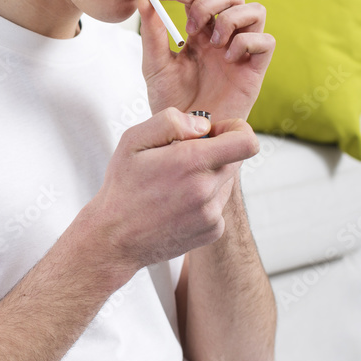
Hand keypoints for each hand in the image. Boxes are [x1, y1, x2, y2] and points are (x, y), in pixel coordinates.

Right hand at [85, 108, 258, 275]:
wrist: (114, 239)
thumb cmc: (121, 187)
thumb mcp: (133, 141)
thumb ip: (171, 121)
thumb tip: (203, 126)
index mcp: (191, 162)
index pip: (247, 142)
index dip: (238, 130)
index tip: (218, 131)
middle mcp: (207, 189)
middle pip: (235, 159)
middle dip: (215, 152)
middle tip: (181, 158)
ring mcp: (212, 214)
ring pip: (226, 181)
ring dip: (208, 176)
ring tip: (174, 185)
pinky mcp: (212, 231)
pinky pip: (219, 205)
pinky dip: (205, 200)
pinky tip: (177, 204)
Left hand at [137, 0, 274, 121]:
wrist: (185, 137)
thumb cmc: (171, 103)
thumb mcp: (155, 66)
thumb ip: (152, 34)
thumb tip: (144, 0)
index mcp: (198, 31)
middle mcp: (222, 36)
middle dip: (211, 0)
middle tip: (192, 28)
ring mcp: (240, 51)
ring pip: (255, 10)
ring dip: (230, 20)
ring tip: (213, 45)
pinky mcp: (254, 70)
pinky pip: (266, 40)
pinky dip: (246, 43)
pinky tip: (228, 60)